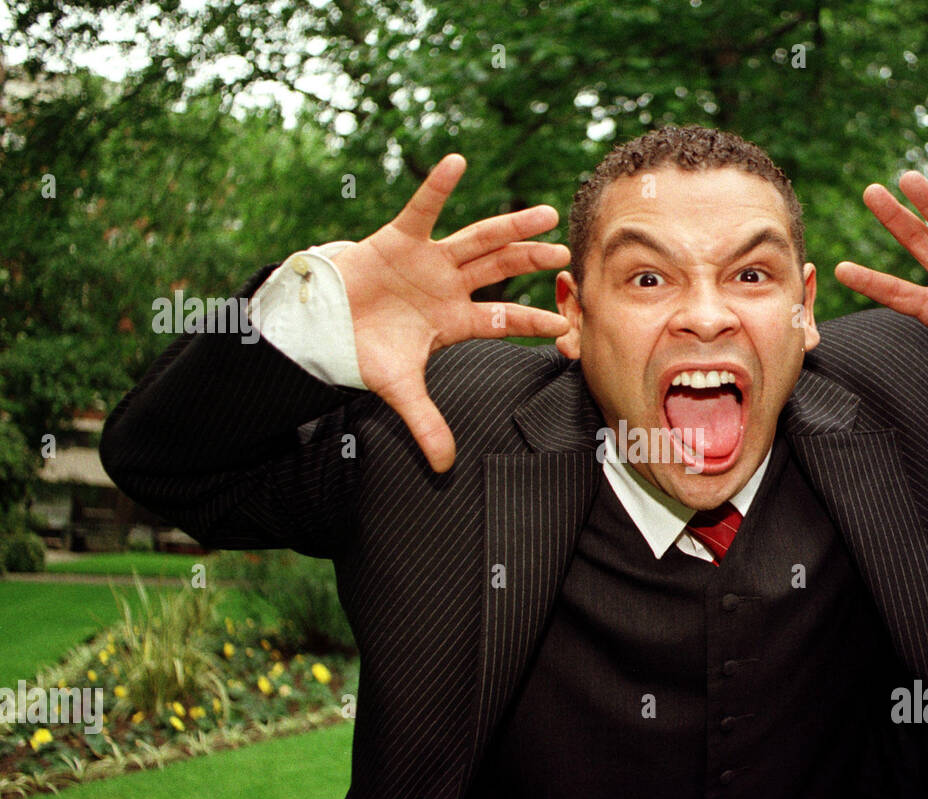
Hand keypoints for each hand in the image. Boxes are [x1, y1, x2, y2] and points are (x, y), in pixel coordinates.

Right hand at [332, 153, 570, 472]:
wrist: (321, 329)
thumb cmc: (362, 353)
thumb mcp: (400, 390)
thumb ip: (426, 423)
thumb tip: (444, 466)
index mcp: (456, 320)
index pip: (504, 319)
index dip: (532, 320)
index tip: (566, 323)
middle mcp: (449, 286)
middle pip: (500, 270)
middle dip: (531, 261)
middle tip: (566, 252)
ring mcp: (428, 261)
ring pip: (476, 239)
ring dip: (510, 227)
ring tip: (544, 213)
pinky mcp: (397, 239)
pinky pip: (421, 209)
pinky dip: (437, 186)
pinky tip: (458, 162)